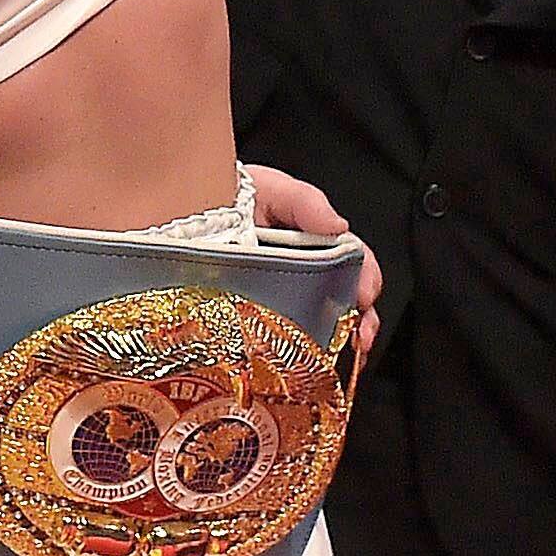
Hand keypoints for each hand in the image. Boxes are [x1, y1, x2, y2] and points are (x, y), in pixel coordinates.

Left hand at [246, 161, 382, 360]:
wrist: (188, 209)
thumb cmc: (236, 194)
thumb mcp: (272, 188)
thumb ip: (304, 202)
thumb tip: (337, 225)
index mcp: (315, 240)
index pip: (354, 260)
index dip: (366, 277)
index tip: (365, 293)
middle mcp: (305, 270)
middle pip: (345, 299)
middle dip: (361, 320)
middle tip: (360, 335)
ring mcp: (282, 297)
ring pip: (321, 325)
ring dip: (340, 341)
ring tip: (348, 353)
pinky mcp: (254, 318)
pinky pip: (282, 342)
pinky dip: (300, 356)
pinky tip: (306, 366)